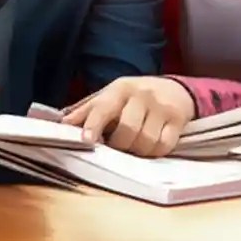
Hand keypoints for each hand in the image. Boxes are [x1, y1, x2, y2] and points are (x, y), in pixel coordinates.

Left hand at [61, 77, 195, 156]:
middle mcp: (141, 95)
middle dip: (118, 145)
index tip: (87, 140)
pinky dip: (153, 152)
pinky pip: (163, 146)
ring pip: (145, 141)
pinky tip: (149, 146)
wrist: (174, 89)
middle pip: (127, 130)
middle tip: (116, 146)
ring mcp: (162, 107)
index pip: (104, 107)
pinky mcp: (178, 120)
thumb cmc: (132, 97)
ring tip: (133, 145)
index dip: (94, 124)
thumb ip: (86, 111)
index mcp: (119, 88)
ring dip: (136, 151)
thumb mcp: (109, 97)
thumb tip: (62, 125)